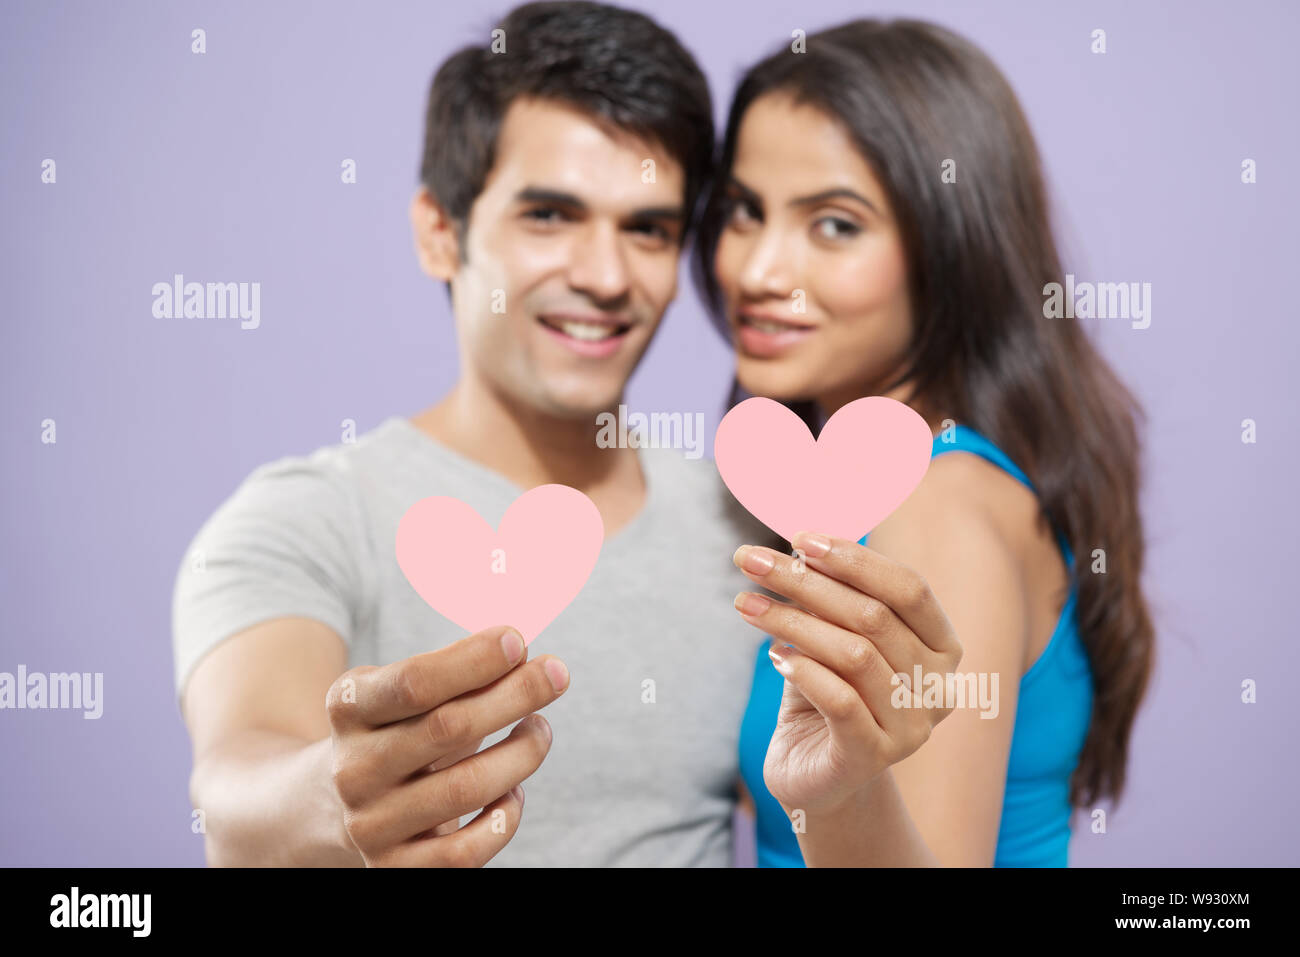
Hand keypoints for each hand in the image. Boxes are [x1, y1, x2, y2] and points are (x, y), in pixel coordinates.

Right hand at [324, 624, 568, 866]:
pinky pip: (465, 853)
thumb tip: (525, 655)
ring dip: (522, 753)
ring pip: (466, 788)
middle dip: (515, 694)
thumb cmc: (400, 730)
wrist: (337, 805)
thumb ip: (460, 673)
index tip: (518, 640)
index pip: (414, 682)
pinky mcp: (392, 868)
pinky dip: (504, 819)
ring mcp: (370, 824)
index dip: (472, 660)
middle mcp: (352, 768)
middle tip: (557, 673)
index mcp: (349, 708)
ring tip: (540, 730)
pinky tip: (515, 792)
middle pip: (448, 728)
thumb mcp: (409, 693)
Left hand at [732, 532, 961, 815]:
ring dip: (792, 620)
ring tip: (747, 604)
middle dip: (807, 582)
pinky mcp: (873, 756)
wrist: (815, 776)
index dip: (856, 559)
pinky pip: (840, 701)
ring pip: (854, 654)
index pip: (909, 589)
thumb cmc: (826, 693)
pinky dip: (804, 669)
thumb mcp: (832, 638)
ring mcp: (912, 726)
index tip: (799, 538)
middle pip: (874, 616)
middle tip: (751, 560)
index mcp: (942, 647)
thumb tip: (801, 542)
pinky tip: (774, 655)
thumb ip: (829, 597)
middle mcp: (938, 686)